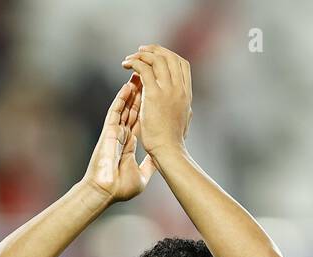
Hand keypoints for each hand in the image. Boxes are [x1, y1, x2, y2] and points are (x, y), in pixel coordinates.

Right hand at [81, 76, 154, 203]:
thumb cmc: (120, 188)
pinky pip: (116, 111)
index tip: (157, 95)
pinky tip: (128, 86)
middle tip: (150, 78)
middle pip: (134, 109)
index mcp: (129, 144)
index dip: (148, 107)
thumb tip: (159, 162)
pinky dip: (122, 98)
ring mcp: (115, 132)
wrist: (105, 192)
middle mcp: (122, 134)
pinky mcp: (108, 131)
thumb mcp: (142, 175)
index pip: (141, 120)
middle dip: (142, 93)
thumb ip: (150, 166)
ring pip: (125, 106)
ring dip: (133, 91)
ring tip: (140, 75)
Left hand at [121, 44, 191, 158]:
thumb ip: (183, 106)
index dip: (168, 55)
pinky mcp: (154, 94)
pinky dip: (134, 62)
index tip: (156, 56)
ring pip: (156, 59)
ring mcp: (168, 90)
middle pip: (169, 56)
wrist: (168, 150)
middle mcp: (179, 88)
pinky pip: (144, 68)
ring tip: (129, 59)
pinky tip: (126, 65)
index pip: (182, 63)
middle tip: (140, 50)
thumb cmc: (172, 141)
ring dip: (141, 54)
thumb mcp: (184, 118)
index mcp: (186, 93)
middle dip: (154, 49)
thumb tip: (185, 103)